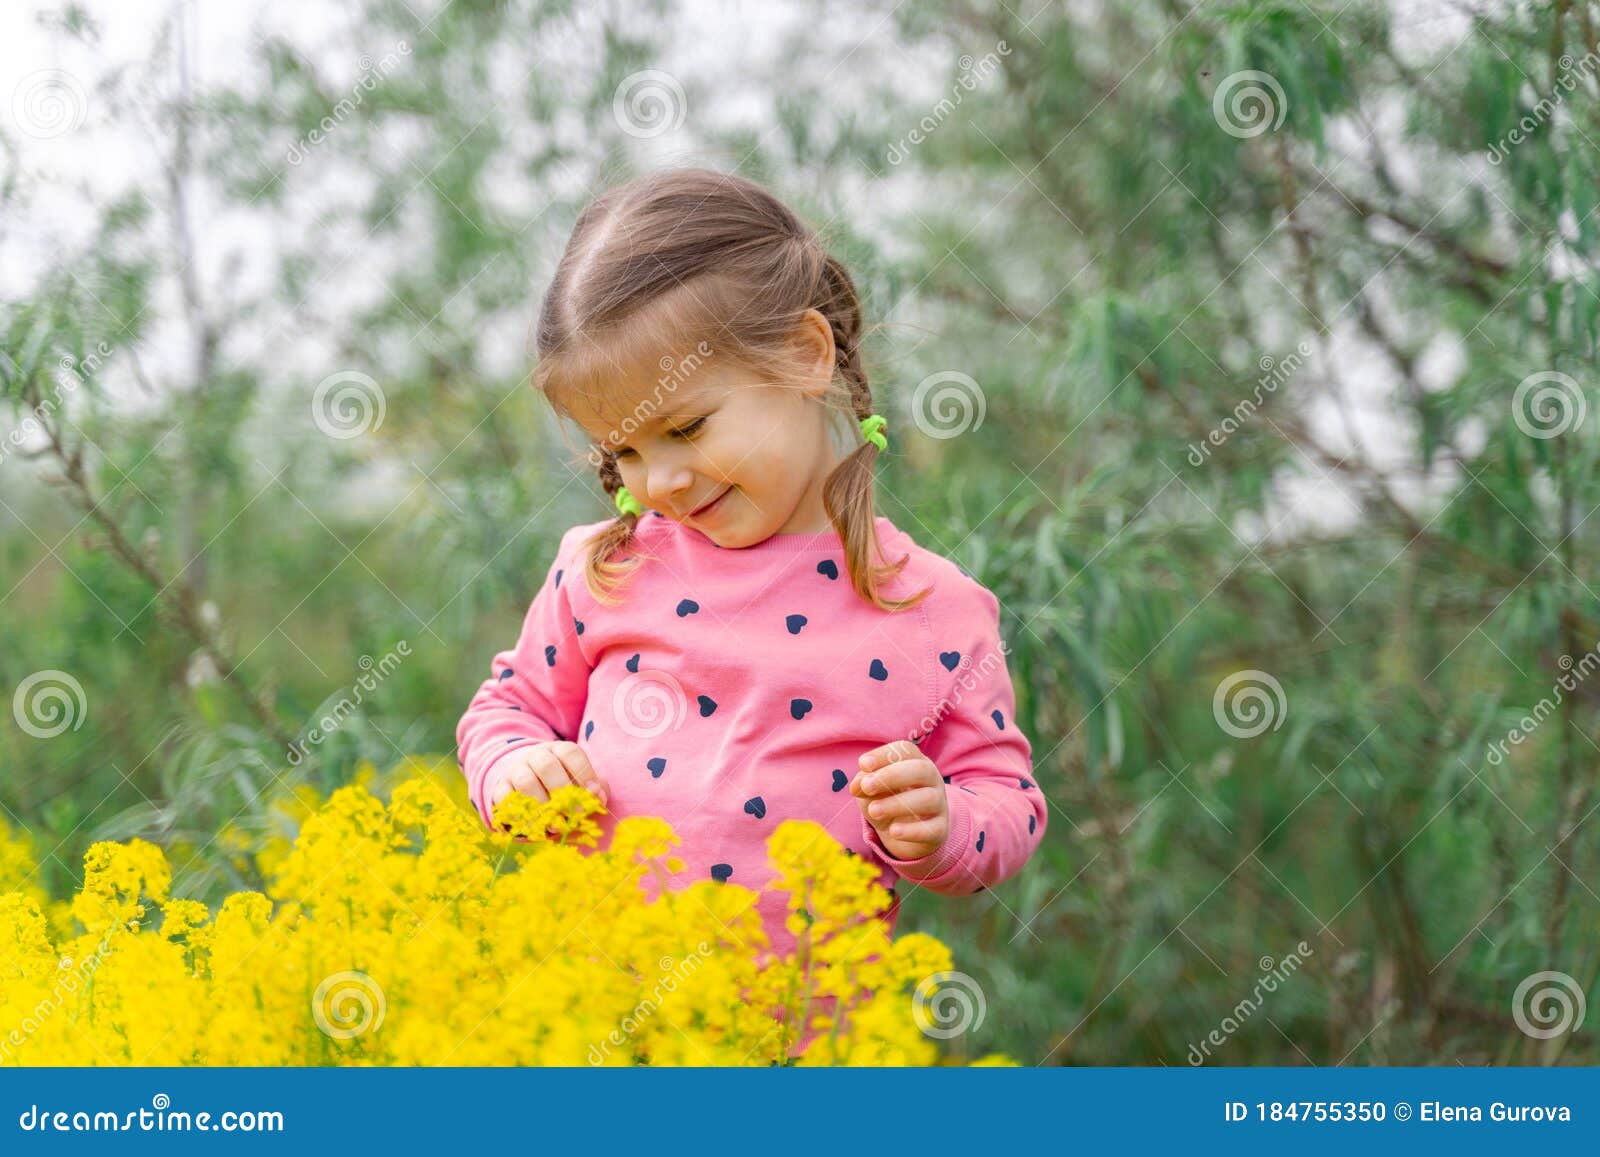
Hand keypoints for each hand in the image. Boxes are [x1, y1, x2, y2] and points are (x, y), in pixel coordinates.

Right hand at [485, 740, 609, 828]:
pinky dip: (519, 814)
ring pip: (526, 782)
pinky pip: (505, 798)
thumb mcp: (578, 780)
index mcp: (558, 750)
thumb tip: (599, 797)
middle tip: (576, 814)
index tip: (593, 794)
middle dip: (563, 791)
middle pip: (547, 766)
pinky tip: (533, 827)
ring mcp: (516, 770)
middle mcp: (535, 756)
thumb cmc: (560, 782)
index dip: (584, 772)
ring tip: (555, 825)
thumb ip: (593, 788)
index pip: (570, 753)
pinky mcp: (501, 787)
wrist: (522, 776)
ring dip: (543, 805)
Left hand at [848, 739, 948, 860]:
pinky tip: (893, 831)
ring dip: (897, 804)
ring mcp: (939, 805)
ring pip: (927, 799)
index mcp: (916, 763)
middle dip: (892, 775)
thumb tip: (858, 785)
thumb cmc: (887, 803)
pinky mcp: (940, 830)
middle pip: (921, 769)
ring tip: (873, 811)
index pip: (906, 750)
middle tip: (867, 787)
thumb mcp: (871, 791)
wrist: (903, 837)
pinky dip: (912, 831)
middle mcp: (932, 780)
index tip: (863, 764)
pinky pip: (931, 829)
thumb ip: (864, 783)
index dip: (884, 755)